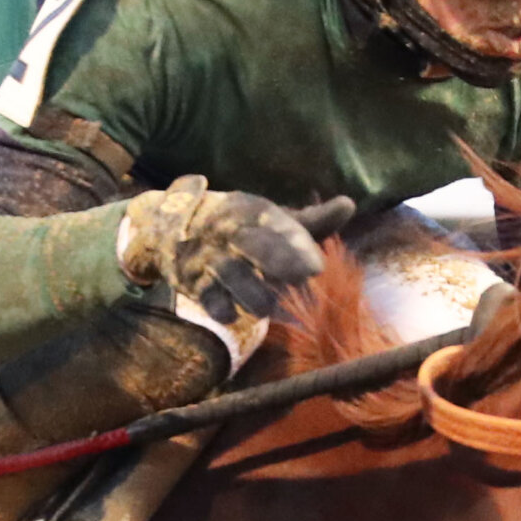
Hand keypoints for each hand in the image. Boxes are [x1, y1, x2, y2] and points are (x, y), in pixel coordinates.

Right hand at [119, 176, 355, 323]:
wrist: (171, 227)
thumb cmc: (239, 227)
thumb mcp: (271, 219)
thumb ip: (311, 221)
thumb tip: (349, 205)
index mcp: (253, 212)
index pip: (276, 224)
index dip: (297, 244)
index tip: (317, 268)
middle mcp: (230, 230)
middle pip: (252, 243)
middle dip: (277, 260)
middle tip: (303, 280)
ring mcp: (209, 256)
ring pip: (231, 275)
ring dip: (252, 294)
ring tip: (269, 307)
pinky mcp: (192, 280)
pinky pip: (206, 296)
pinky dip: (220, 307)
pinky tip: (234, 315)